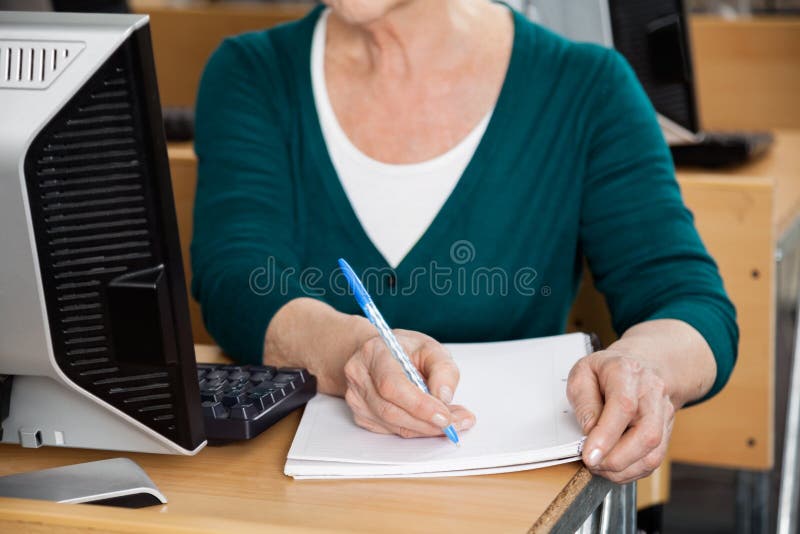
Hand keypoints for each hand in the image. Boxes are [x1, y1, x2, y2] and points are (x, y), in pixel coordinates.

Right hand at [343, 329, 475, 437]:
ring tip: (452, 423)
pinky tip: (431, 423)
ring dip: (425, 429)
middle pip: (391, 410)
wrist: (378, 354)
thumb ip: (443, 370)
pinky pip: (391, 431)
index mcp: (374, 353)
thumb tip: (444, 398)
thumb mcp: (430, 348)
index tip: (445, 415)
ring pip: (392, 425)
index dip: (419, 405)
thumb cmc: (404, 350)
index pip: (392, 385)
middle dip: (427, 422)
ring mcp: (356, 398)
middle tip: (456, 423)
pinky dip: (415, 430)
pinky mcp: (361, 415)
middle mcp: (359, 376)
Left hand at [567, 349, 674, 482]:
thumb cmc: (606, 371)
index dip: (606, 435)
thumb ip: (584, 402)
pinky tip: (614, 468)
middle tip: (592, 463)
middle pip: (647, 434)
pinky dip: (632, 471)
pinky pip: (654, 459)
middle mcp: (652, 392)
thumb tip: (590, 432)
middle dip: (616, 459)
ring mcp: (663, 413)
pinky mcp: (666, 431)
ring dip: (624, 469)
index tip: (589, 455)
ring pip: (654, 452)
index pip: (623, 406)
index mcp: (627, 372)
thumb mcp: (582, 374)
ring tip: (600, 467)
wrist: (638, 365)